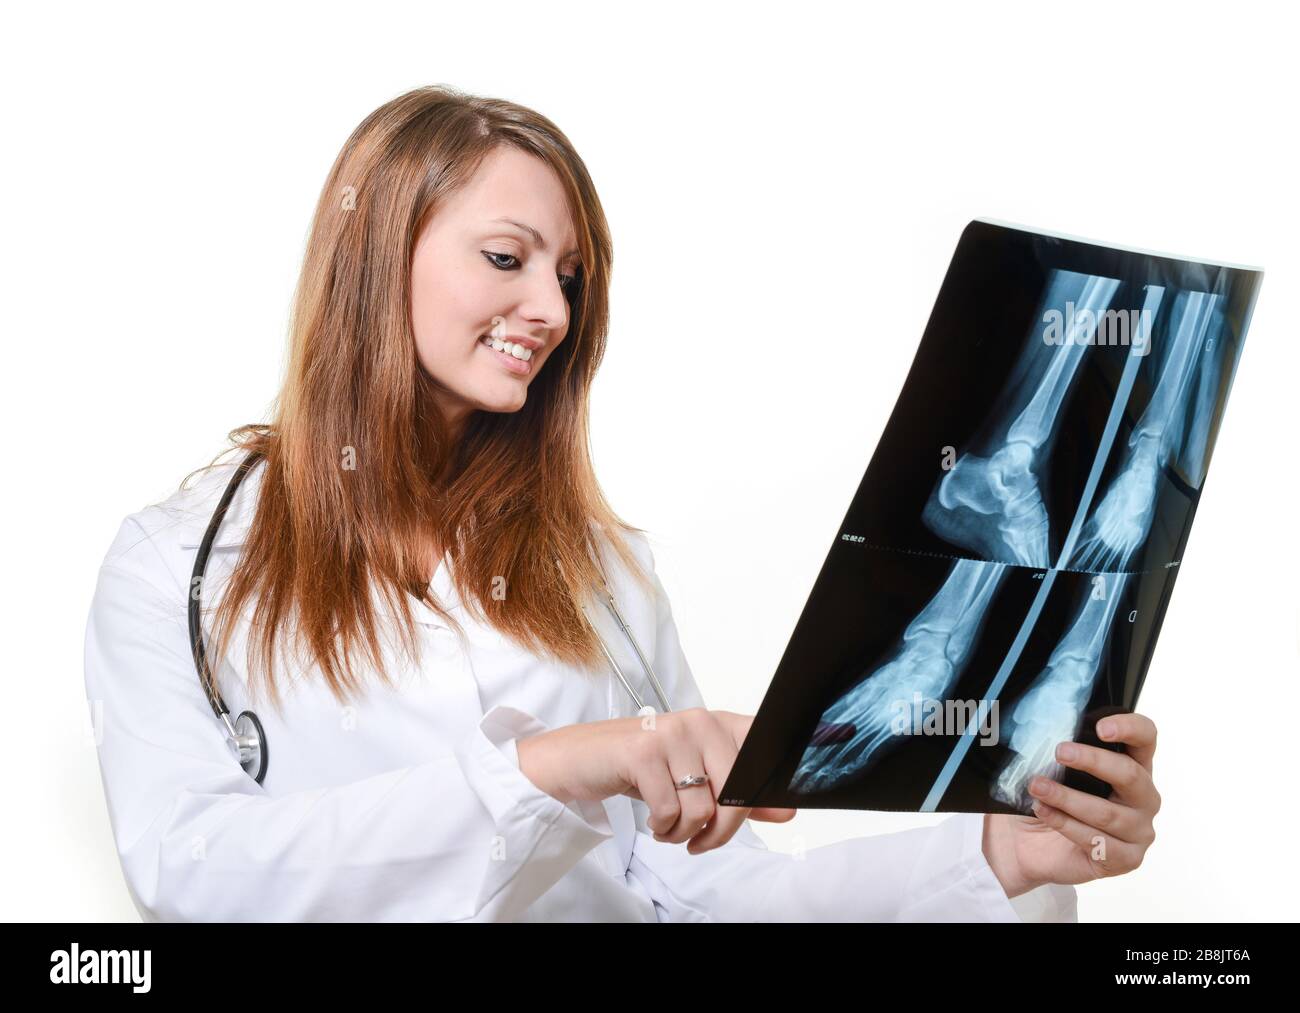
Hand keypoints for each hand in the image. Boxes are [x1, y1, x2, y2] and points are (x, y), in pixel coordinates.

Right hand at [517, 708, 796, 853]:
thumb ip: (740, 793)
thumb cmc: (639, 767)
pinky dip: (663, 828)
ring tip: (668, 827)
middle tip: (700, 842)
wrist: (578, 758)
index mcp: (718, 724)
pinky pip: (670, 811)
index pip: (763, 745)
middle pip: (737, 792)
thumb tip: (786, 809)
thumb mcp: (692, 779)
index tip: (781, 806)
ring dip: (684, 833)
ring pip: (703, 808)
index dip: (774, 779)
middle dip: (720, 831)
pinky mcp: (644, 751)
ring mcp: (671, 733)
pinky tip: (653, 821)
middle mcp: (700, 722)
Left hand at [982, 712, 1159, 896]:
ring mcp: (1139, 831)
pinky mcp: (1125, 859)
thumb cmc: (1048, 800)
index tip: (1100, 727)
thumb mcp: (1054, 770)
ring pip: (1107, 812)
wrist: (1028, 845)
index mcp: (1133, 766)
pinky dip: (1065, 823)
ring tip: (1037, 786)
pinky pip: (1096, 840)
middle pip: (1131, 774)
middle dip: (1093, 761)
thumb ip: (1062, 751)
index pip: (1146, 738)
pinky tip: (1043, 811)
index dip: (1130, 727)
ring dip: (1067, 797)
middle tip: (1060, 752)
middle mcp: (1144, 798)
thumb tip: (1044, 727)